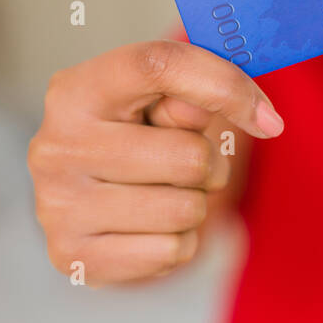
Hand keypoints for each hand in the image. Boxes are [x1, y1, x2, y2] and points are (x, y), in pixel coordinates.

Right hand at [27, 40, 283, 285]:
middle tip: (186, 167)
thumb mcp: (158, 100)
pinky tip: (148, 228)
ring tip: (162, 194)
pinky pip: (172, 252)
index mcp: (75, 90)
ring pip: (185, 209)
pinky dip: (177, 243)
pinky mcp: (73, 257)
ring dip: (193, 206)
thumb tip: (260, 114)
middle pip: (189, 156)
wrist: (85, 199)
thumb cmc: (132, 137)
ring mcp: (57, 205)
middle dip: (208, 165)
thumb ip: (195, 91)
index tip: (268, 117)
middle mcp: (54, 145)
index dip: (224, 85)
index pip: (160, 66)